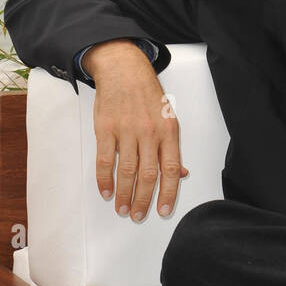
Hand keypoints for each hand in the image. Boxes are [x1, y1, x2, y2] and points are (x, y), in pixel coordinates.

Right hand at [84, 39, 187, 219]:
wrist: (124, 70)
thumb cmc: (147, 95)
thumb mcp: (169, 118)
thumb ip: (173, 148)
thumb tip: (181, 174)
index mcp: (168, 131)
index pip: (171, 169)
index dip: (168, 193)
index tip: (163, 211)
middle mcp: (149, 132)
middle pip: (148, 175)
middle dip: (143, 200)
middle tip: (137, 215)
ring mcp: (126, 130)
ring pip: (126, 171)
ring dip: (123, 194)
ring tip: (121, 208)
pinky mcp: (105, 129)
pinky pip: (105, 160)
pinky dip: (104, 179)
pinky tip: (106, 191)